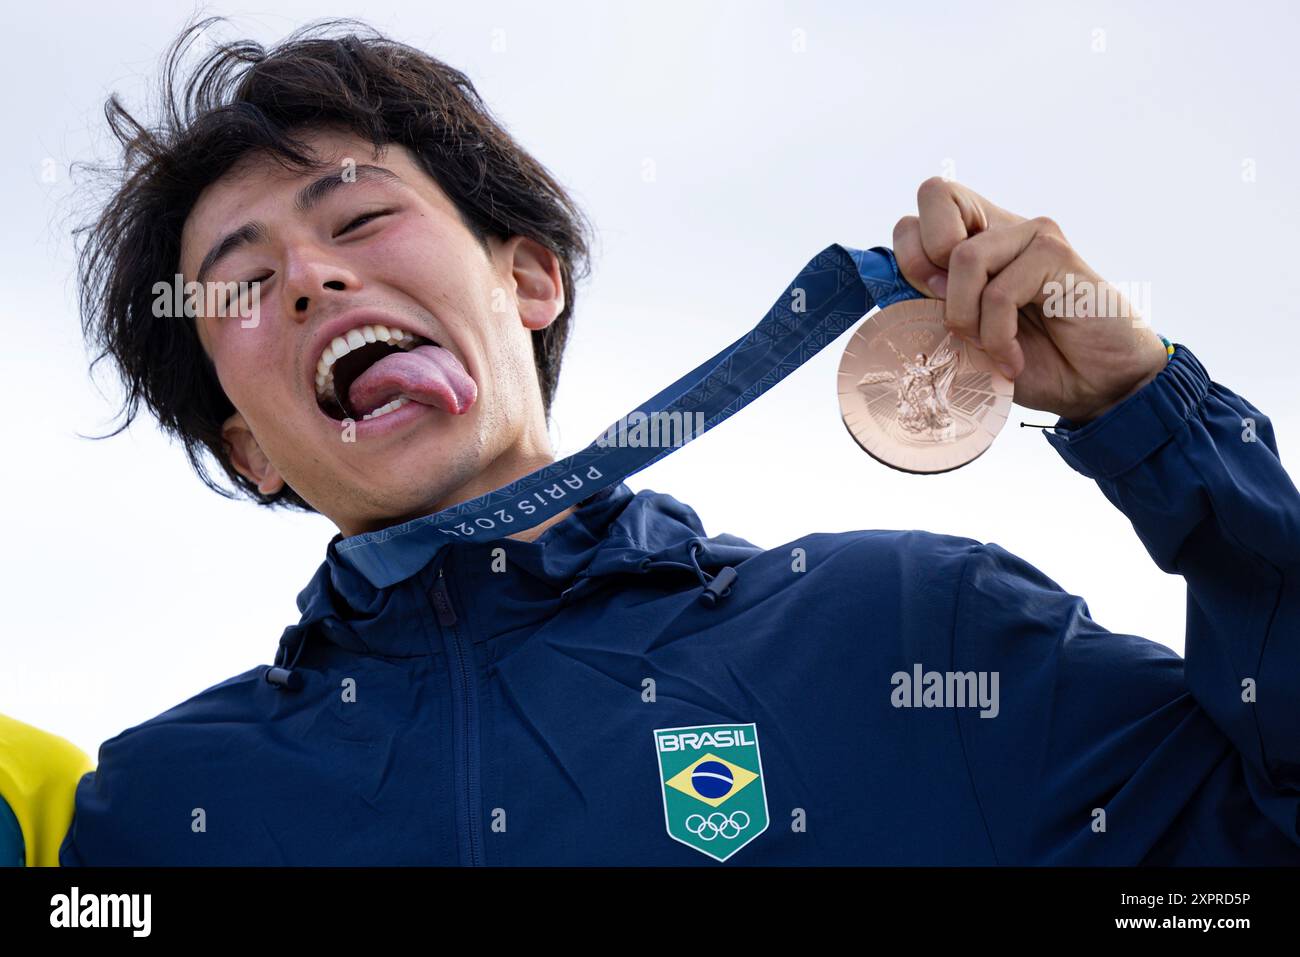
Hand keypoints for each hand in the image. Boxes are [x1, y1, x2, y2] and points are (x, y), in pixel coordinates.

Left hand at [892, 177, 1169, 422]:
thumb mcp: (964, 337)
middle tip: (953, 313)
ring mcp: (1030, 234)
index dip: (908, 259)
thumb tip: (895, 284)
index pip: (916, 215)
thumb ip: (932, 305)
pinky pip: (999, 292)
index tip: (930, 306)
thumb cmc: (1029, 360)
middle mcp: (999, 226)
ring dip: (964, 319)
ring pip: (963, 258)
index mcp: (972, 240)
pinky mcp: (1056, 253)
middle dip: (925, 261)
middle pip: (934, 193)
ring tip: (989, 350)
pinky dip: (997, 338)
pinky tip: (1012, 360)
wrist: (1094, 385)